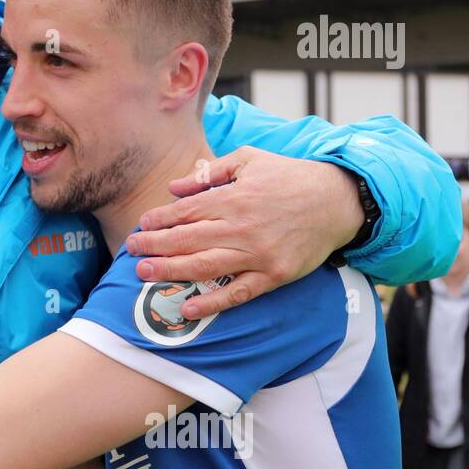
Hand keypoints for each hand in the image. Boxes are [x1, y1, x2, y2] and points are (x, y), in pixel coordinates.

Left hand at [125, 146, 364, 318]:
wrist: (338, 200)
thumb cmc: (290, 177)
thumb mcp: (250, 161)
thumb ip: (211, 172)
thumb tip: (175, 187)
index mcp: (234, 198)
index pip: (186, 212)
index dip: (160, 220)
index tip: (141, 226)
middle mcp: (241, 227)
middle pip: (187, 239)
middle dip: (154, 245)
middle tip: (130, 250)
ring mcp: (258, 254)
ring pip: (205, 266)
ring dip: (171, 271)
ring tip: (144, 273)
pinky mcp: (274, 275)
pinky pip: (239, 292)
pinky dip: (213, 302)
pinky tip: (189, 308)